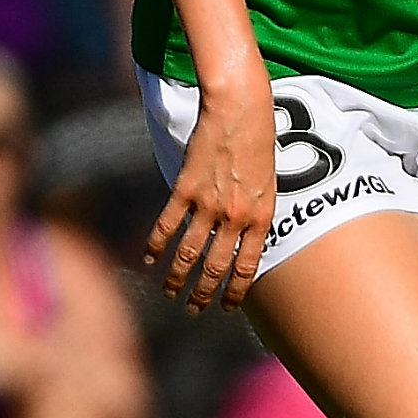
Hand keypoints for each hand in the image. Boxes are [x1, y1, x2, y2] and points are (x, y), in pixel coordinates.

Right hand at [142, 77, 279, 309]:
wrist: (240, 108)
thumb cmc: (258, 141)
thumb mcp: (268, 182)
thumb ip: (254, 213)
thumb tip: (241, 239)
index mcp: (261, 216)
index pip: (247, 267)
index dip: (235, 291)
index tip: (226, 308)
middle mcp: (236, 216)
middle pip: (216, 267)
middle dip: (204, 294)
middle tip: (193, 309)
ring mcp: (210, 203)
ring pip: (190, 253)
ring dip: (177, 277)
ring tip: (169, 293)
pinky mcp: (186, 188)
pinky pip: (168, 225)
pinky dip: (156, 244)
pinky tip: (149, 258)